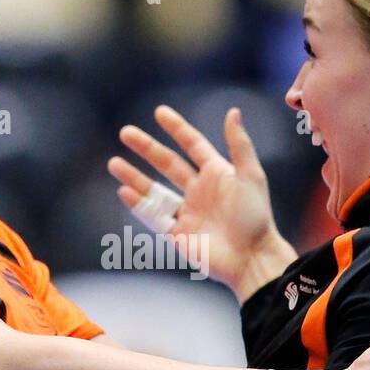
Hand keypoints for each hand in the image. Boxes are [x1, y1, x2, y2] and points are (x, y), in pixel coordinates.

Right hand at [110, 105, 296, 299]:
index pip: (192, 145)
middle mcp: (200, 190)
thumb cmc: (255, 217)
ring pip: (155, 190)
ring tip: (114, 163)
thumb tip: (233, 111)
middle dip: (146, 148)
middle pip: (168, 164)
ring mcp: (188, 212)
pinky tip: (123, 191)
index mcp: (217, 173)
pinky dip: (139, 204)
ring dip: (134, 176)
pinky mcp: (178, 234)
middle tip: (125, 132)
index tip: (159, 112)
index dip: (177, 128)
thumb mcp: (251, 176)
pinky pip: (154, 217)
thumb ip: (239, 145)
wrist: (251, 258)